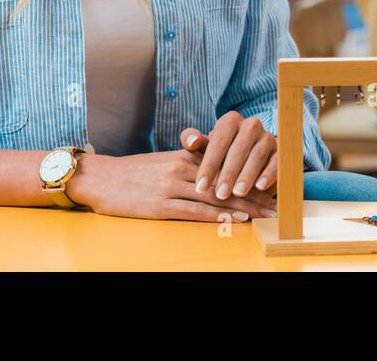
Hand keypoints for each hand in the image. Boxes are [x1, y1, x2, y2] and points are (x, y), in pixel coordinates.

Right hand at [69, 148, 276, 221]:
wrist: (100, 178)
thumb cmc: (132, 172)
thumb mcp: (164, 161)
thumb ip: (189, 164)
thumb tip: (215, 172)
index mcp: (185, 156)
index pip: (226, 166)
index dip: (250, 177)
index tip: (271, 186)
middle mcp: (182, 168)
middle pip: (226, 181)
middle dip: (254, 194)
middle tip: (276, 205)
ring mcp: (171, 186)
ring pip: (215, 196)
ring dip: (243, 206)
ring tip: (264, 215)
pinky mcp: (160, 205)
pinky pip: (194, 210)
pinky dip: (217, 215)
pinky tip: (234, 219)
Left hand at [181, 111, 278, 203]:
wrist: (249, 153)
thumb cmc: (221, 152)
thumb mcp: (205, 146)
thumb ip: (192, 141)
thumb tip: (191, 141)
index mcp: (230, 121)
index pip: (218, 143)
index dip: (208, 166)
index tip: (200, 187)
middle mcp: (250, 125)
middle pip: (238, 150)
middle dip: (228, 174)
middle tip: (220, 194)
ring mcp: (267, 137)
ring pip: (257, 156)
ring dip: (247, 175)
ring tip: (237, 193)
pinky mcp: (280, 150)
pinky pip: (276, 161)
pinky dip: (268, 174)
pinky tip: (260, 187)